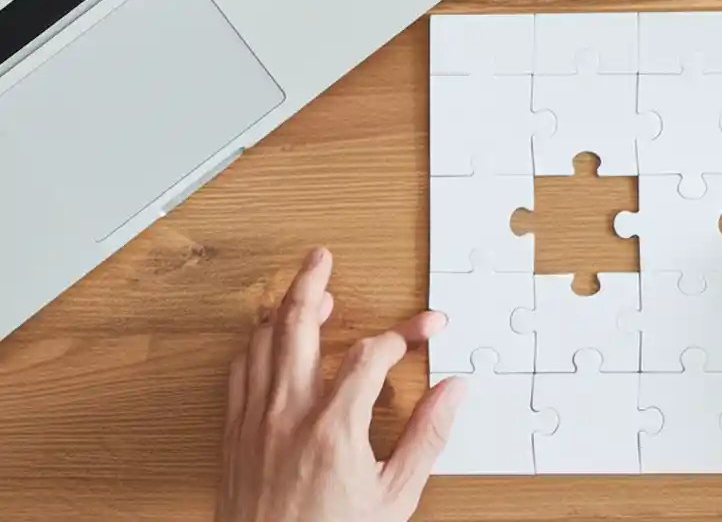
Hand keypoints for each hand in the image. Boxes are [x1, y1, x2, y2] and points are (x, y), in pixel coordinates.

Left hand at [217, 248, 465, 521]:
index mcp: (335, 429)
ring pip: (261, 342)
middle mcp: (288, 416)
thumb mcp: (396, 495)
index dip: (405, 332)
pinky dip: (255, 347)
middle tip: (323, 259)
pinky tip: (269, 342)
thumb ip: (427, 437)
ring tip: (306, 295)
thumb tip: (453, 392)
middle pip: (297, 323)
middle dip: (313, 282)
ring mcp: (255, 422)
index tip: (426, 329)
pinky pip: (239, 372)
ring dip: (285, 311)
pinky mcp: (234, 436)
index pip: (372, 354)